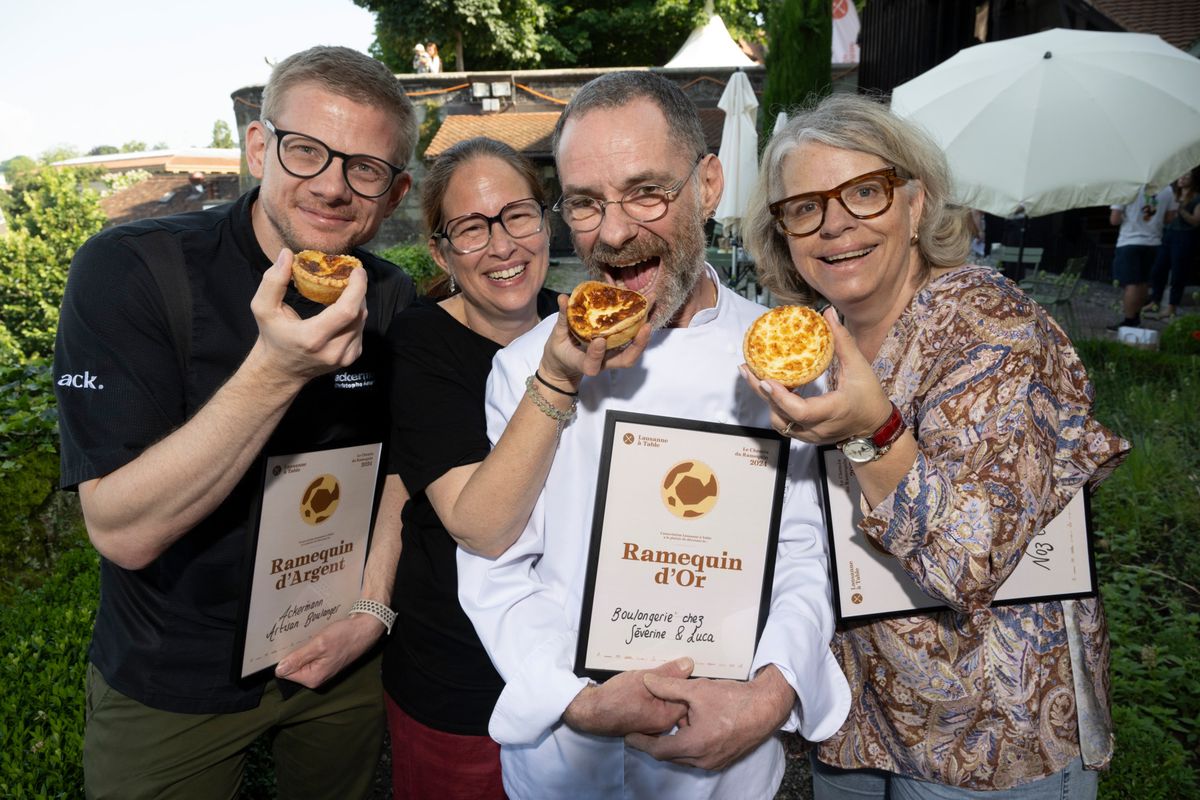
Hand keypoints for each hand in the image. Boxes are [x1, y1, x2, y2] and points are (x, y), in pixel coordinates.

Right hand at [247, 249, 369, 388]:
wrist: (281, 371)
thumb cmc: (272, 337)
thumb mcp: (263, 308)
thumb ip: (272, 281)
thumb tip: (287, 254)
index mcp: (312, 338)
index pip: (347, 310)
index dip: (358, 288)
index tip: (357, 270)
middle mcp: (332, 351)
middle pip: (359, 314)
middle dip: (358, 291)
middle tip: (350, 274)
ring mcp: (344, 357)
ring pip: (362, 322)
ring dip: (358, 302)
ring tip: (346, 289)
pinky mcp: (350, 358)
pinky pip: (361, 330)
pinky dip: (355, 315)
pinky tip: (343, 308)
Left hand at [273, 613, 382, 688]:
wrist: (366, 628)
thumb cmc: (345, 635)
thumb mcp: (319, 644)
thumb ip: (299, 658)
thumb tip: (279, 670)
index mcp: (313, 678)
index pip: (285, 672)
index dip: (285, 658)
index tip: (287, 644)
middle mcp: (316, 677)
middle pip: (293, 667)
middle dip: (293, 653)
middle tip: (299, 638)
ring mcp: (321, 670)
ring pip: (301, 660)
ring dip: (301, 648)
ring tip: (308, 636)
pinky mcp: (325, 662)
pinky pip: (310, 656)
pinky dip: (309, 647)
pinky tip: (314, 637)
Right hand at [536, 295, 651, 391]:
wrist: (565, 365)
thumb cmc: (561, 352)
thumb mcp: (556, 338)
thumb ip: (561, 319)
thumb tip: (563, 298)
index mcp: (584, 364)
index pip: (591, 365)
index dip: (596, 354)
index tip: (598, 340)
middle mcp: (603, 362)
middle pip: (626, 360)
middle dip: (638, 344)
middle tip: (645, 324)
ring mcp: (613, 356)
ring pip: (633, 349)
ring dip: (644, 330)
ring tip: (650, 304)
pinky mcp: (617, 348)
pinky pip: (633, 339)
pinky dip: (639, 323)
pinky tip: (644, 303)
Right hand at [562, 657, 693, 736]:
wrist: (590, 711)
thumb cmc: (615, 697)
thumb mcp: (642, 679)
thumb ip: (667, 673)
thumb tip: (689, 664)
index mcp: (667, 717)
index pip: (690, 698)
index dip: (690, 680)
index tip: (691, 664)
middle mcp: (663, 724)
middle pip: (680, 700)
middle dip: (679, 683)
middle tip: (678, 663)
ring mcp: (654, 723)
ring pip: (668, 701)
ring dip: (667, 686)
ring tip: (664, 669)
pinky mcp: (645, 718)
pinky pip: (658, 704)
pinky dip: (658, 692)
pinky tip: (652, 680)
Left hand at [625, 665, 795, 770]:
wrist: (766, 708)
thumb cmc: (734, 699)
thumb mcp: (698, 689)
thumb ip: (669, 686)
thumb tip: (647, 681)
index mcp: (694, 745)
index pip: (658, 750)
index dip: (641, 742)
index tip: (628, 735)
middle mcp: (703, 760)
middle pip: (670, 755)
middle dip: (656, 741)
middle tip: (642, 728)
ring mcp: (714, 762)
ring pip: (684, 755)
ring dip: (675, 740)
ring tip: (673, 718)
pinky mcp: (723, 759)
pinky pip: (697, 755)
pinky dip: (689, 742)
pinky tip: (691, 722)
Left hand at [741, 307, 891, 444]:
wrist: (874, 427)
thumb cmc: (869, 398)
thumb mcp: (860, 367)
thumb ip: (842, 341)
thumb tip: (828, 314)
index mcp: (832, 411)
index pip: (801, 410)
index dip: (781, 397)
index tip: (765, 380)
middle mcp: (817, 428)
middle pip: (781, 415)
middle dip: (761, 392)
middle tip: (746, 369)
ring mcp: (810, 435)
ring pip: (779, 422)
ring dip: (766, 400)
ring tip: (755, 376)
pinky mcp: (806, 436)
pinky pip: (784, 424)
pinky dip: (775, 407)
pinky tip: (770, 388)